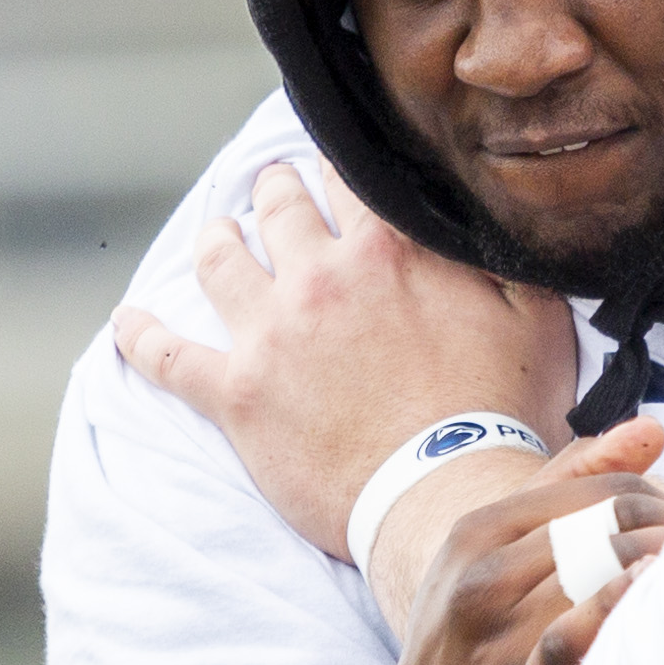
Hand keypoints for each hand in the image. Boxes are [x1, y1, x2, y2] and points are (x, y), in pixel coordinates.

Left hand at [112, 157, 578, 557]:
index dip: (342, 171)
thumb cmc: (498, 415)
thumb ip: (507, 264)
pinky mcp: (232, 392)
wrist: (444, 493)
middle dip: (275, 190)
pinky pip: (165, 354)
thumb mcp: (536, 322)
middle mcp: (318, 277)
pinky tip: (126, 321)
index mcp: (389, 251)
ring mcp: (268, 333)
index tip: (337, 172)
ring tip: (217, 234)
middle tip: (273, 186)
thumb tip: (493, 229)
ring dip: (216, 239)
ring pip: (220, 260)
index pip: (351, 180)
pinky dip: (140, 334)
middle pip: (279, 207)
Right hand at [366, 419, 663, 642]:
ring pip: (600, 578)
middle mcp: (479, 581)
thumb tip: (651, 428)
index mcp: (477, 534)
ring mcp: (493, 644)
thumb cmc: (471, 648)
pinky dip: (615, 618)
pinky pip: (572, 644)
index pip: (600, 490)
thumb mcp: (493, 556)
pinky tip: (652, 612)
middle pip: (609, 529)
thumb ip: (569, 487)